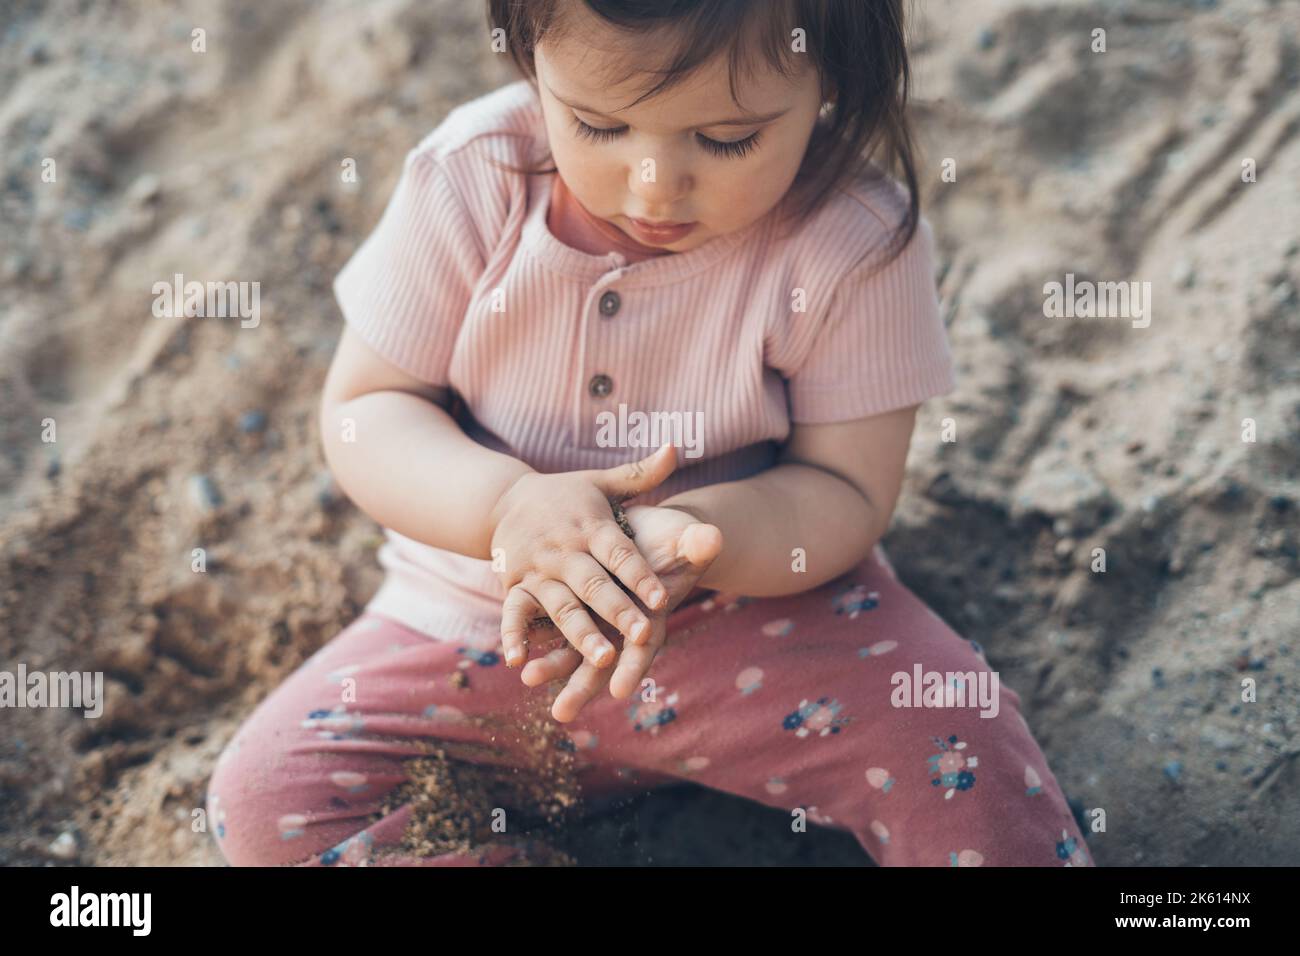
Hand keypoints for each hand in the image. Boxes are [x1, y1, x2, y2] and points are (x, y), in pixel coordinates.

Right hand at [491, 443, 677, 671]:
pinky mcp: (513, 585)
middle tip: (643, 635)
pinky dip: (511, 636)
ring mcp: (537, 570)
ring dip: (579, 633)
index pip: (620, 552)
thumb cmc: (567, 496)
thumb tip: (675, 448)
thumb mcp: (602, 482)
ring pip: (561, 606)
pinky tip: (516, 662)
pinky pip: (512, 613)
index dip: (640, 575)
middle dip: (618, 610)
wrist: (503, 499)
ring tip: (602, 660)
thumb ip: (641, 474)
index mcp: (592, 526)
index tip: (662, 597)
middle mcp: (565, 550)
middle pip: (594, 584)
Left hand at [519, 502, 722, 722]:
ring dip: (551, 664)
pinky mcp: (574, 599)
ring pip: (571, 647)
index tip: (619, 691)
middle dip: (581, 685)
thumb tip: (713, 537)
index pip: (642, 648)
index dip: (631, 667)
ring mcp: (596, 616)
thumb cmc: (673, 539)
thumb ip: (697, 544)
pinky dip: (532, 636)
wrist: (647, 529)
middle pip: (601, 661)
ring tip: (527, 676)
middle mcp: (620, 625)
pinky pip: (550, 623)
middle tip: (561, 712)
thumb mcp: (686, 538)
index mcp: (650, 616)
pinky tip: (514, 651)